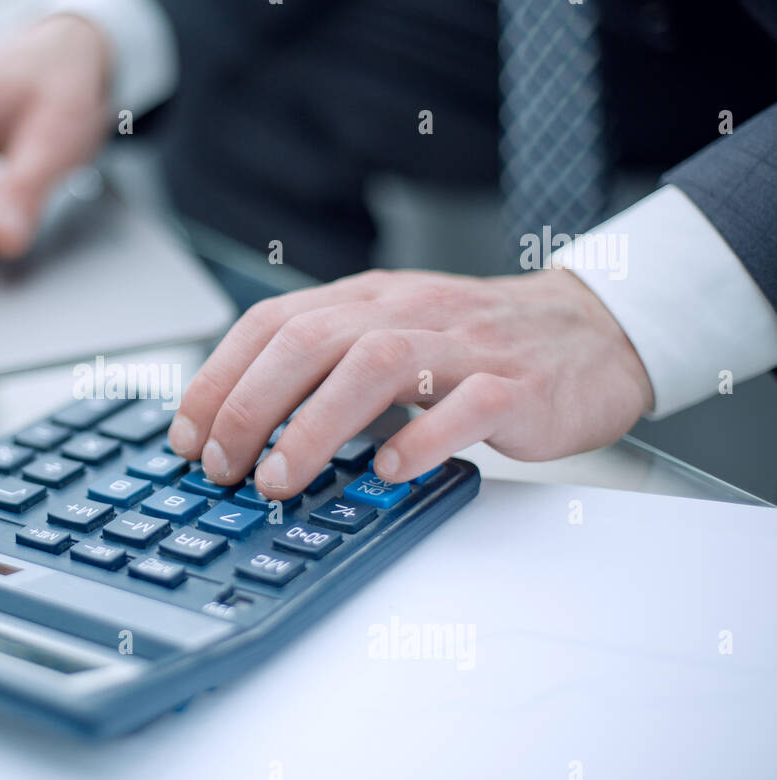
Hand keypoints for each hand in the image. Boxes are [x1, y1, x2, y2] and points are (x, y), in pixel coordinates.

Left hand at [167, 267, 654, 496]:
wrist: (593, 332)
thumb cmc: (476, 346)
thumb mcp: (391, 336)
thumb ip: (326, 368)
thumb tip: (242, 427)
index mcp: (368, 300)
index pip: (272, 323)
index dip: (220, 378)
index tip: (188, 436)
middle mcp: (407, 311)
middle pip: (310, 340)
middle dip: (250, 406)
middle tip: (222, 466)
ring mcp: (464, 345)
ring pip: (377, 364)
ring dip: (315, 425)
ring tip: (280, 479)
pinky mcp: (517, 386)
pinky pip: (465, 407)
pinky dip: (420, 440)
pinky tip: (387, 474)